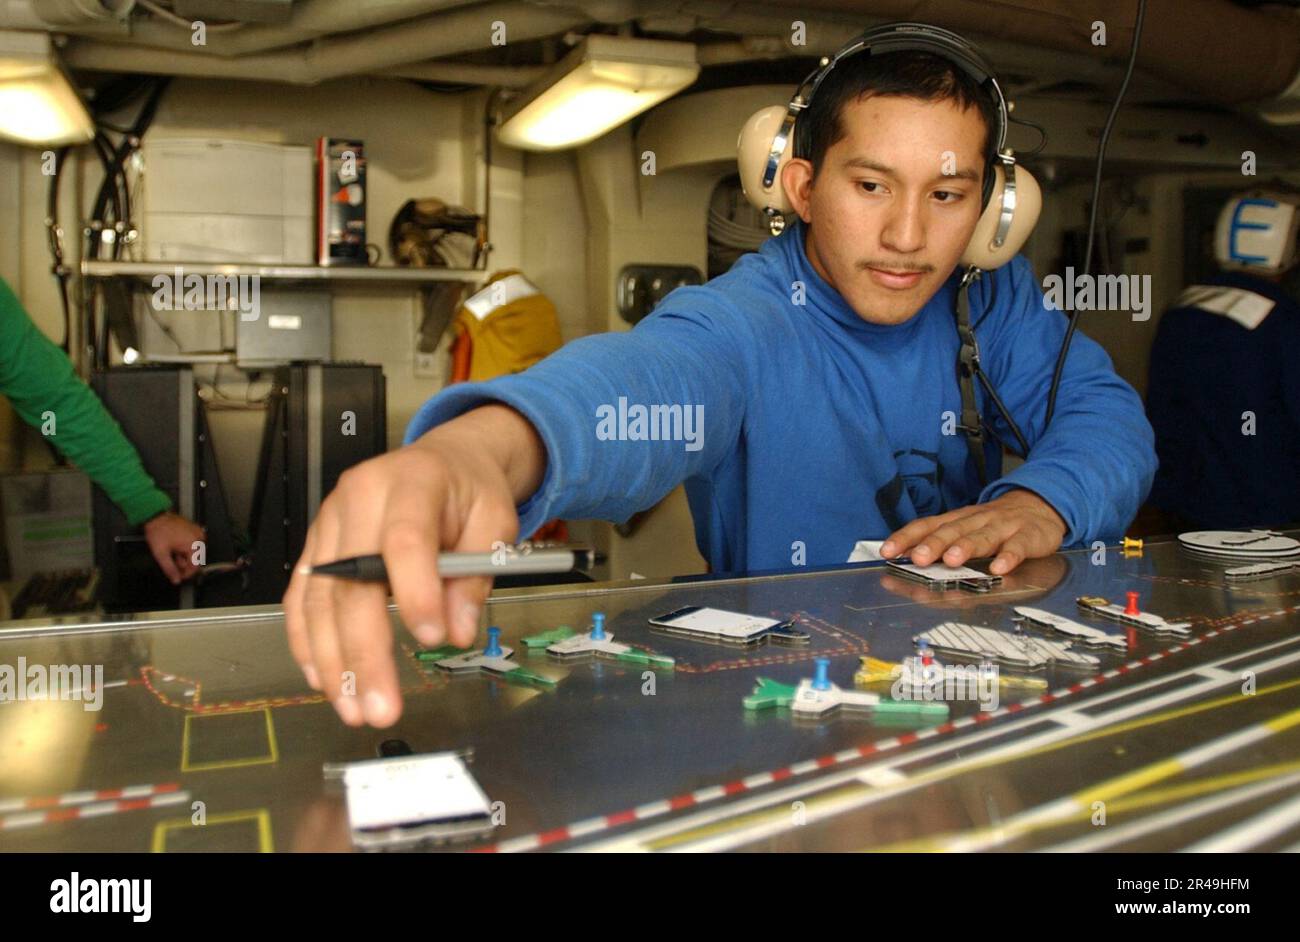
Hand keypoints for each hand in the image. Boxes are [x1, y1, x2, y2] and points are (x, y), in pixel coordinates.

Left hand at [142, 512, 204, 584]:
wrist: (156, 515)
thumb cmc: (158, 531)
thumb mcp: (161, 554)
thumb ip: (170, 569)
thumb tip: (176, 579)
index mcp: (193, 544)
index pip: (195, 566)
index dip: (186, 573)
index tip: (178, 576)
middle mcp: (199, 538)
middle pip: (195, 559)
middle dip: (184, 563)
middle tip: (172, 562)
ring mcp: (197, 532)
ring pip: (194, 552)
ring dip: (184, 556)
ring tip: (172, 553)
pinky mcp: (194, 529)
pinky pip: (193, 543)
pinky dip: (185, 548)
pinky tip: (176, 547)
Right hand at [282, 405, 544, 728]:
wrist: (444, 463)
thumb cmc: (469, 492)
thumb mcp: (494, 523)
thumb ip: (475, 575)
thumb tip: (458, 630)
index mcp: (414, 482)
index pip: (406, 540)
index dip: (416, 591)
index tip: (432, 638)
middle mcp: (360, 498)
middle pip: (352, 581)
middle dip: (365, 651)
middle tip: (382, 707)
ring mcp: (330, 522)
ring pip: (320, 598)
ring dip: (334, 661)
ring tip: (354, 707)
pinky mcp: (316, 545)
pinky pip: (301, 597)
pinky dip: (308, 642)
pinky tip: (323, 678)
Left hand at [879, 489, 1066, 575]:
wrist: (1039, 506)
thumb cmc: (993, 523)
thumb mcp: (964, 528)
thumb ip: (938, 541)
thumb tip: (904, 557)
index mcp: (957, 520)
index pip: (927, 525)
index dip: (906, 538)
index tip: (887, 551)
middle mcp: (976, 521)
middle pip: (952, 531)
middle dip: (934, 544)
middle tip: (918, 558)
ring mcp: (1002, 528)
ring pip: (982, 537)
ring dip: (965, 547)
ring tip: (951, 561)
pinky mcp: (1027, 536)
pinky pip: (1017, 547)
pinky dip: (1009, 557)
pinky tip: (1000, 568)